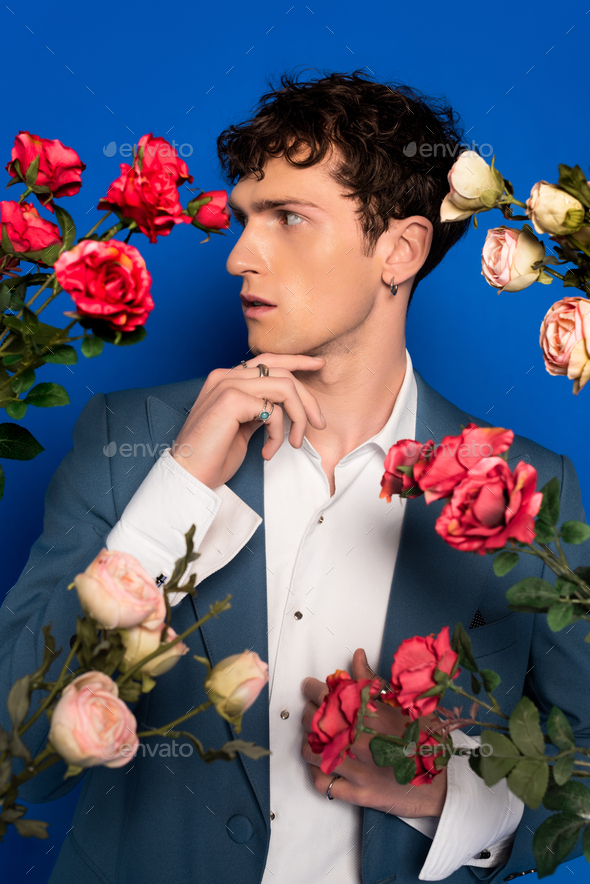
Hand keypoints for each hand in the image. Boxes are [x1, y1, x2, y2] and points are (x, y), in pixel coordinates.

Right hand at [170, 353, 325, 487]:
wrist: (189, 475)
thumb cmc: (213, 456)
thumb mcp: (241, 427)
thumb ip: (257, 409)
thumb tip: (281, 407)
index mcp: (225, 378)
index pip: (268, 361)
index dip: (296, 361)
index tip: (318, 365)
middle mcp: (225, 376)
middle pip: (282, 372)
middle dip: (307, 398)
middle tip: (319, 423)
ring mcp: (227, 384)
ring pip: (285, 387)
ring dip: (299, 417)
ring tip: (294, 442)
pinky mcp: (232, 400)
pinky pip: (274, 411)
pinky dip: (279, 433)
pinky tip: (268, 452)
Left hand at [300, 648, 447, 817]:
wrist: (445, 783)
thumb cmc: (426, 740)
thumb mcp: (406, 704)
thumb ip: (375, 680)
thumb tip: (357, 656)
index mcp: (373, 715)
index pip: (331, 696)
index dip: (313, 689)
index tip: (309, 686)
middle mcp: (363, 741)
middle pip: (317, 722)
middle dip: (308, 714)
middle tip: (310, 711)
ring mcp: (359, 769)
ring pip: (314, 753)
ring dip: (308, 743)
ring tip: (313, 738)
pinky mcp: (359, 794)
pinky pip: (324, 784)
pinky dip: (316, 773)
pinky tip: (320, 765)